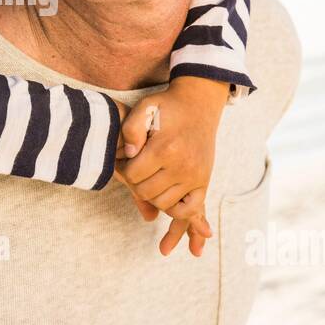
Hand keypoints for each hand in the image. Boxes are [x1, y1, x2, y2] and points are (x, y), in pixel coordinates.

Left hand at [114, 78, 227, 256]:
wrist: (200, 103)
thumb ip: (131, 129)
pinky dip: (181, 218)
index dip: (122, 170)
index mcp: (165, 148)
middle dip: (134, 184)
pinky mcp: (203, 181)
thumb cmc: (167, 106)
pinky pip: (191, 209)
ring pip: (164, 204)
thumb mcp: (144, 108)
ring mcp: (196, 176)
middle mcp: (183, 166)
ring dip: (151, 198)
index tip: (121, 162)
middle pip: (146, 192)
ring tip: (145, 185)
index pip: (133, 175)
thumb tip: (129, 155)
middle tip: (131, 172)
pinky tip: (174, 220)